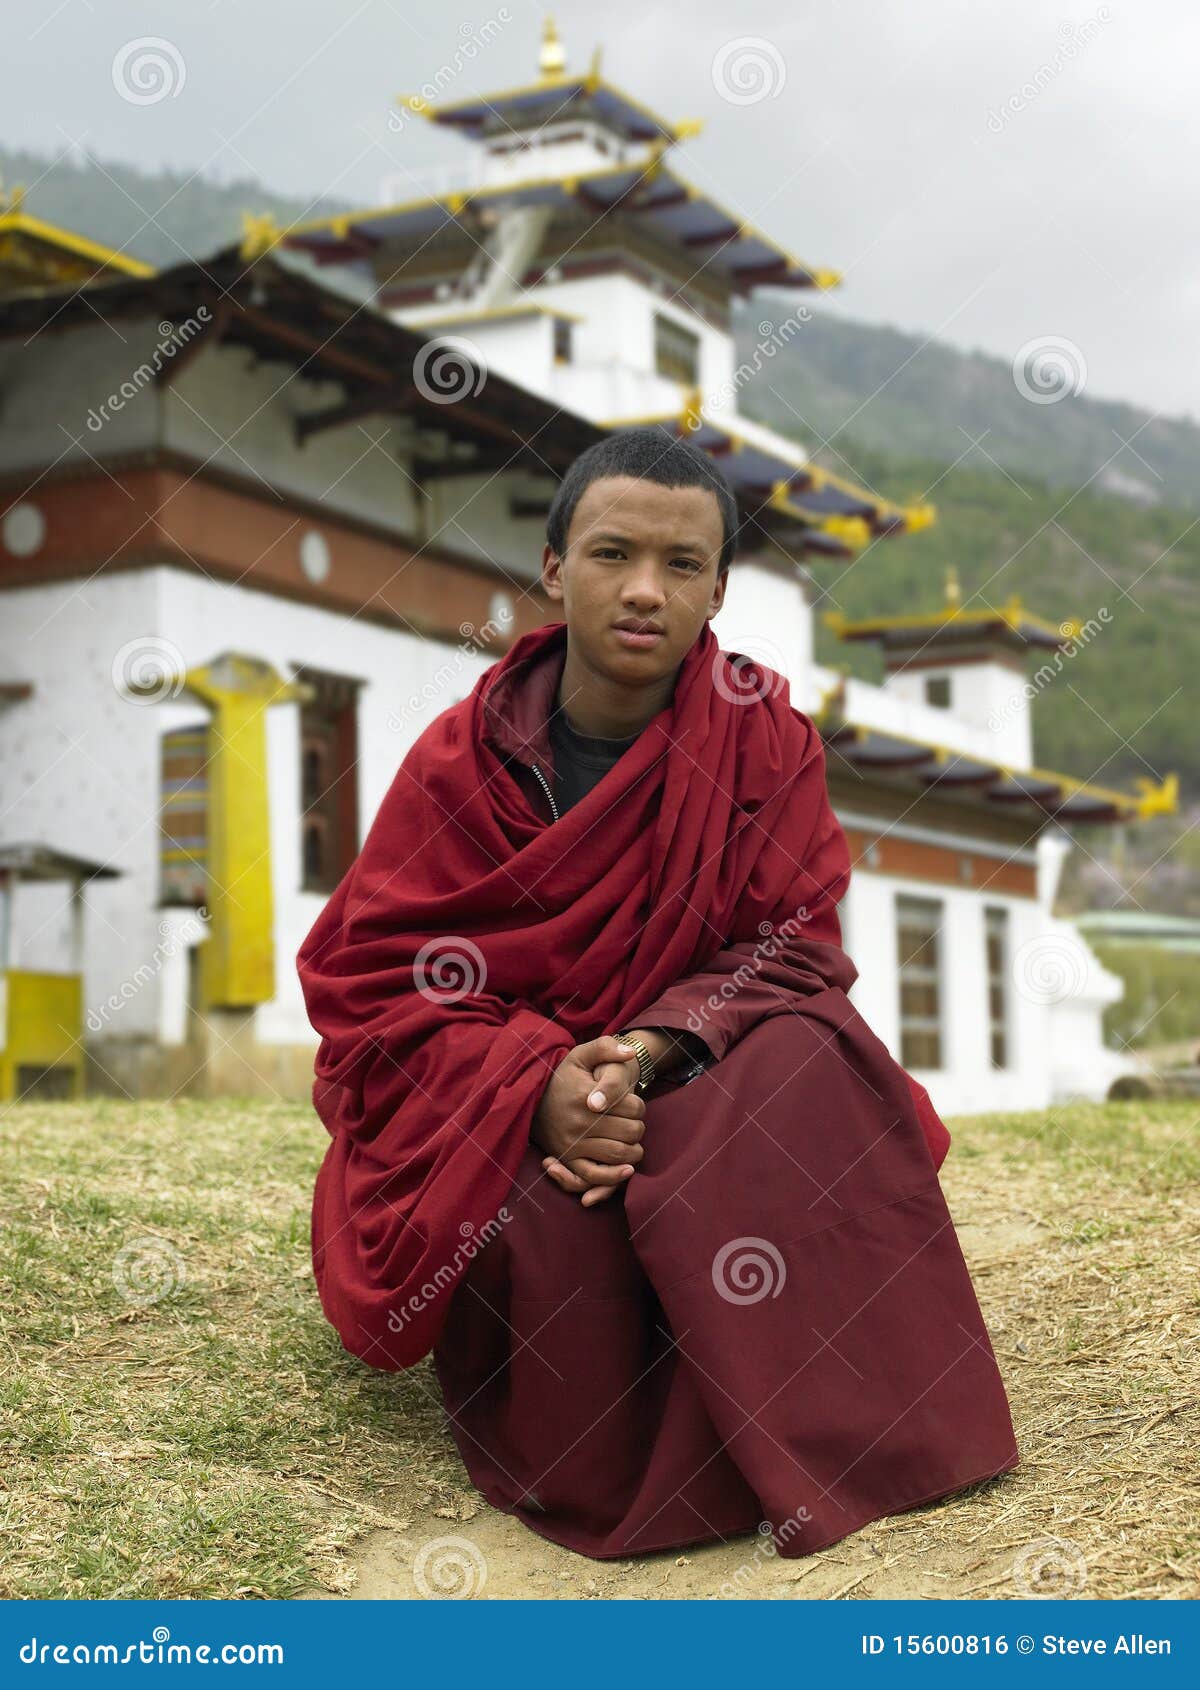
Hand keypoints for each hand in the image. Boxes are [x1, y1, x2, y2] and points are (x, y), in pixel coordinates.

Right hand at [532, 1035, 645, 1207]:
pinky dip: (615, 1175)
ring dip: (633, 1149)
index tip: (631, 1102)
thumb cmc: (563, 1076)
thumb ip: (606, 1047)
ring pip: (619, 1153)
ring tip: (631, 1140)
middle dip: (638, 1125)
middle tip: (632, 1121)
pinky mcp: (568, 1159)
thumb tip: (630, 1053)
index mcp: (586, 1097)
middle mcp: (579, 1123)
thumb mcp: (580, 1055)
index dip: (639, 1105)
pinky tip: (627, 1168)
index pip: (632, 1107)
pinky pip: (595, 1175)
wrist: (532, 1099)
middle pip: (630, 1131)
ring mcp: (573, 1144)